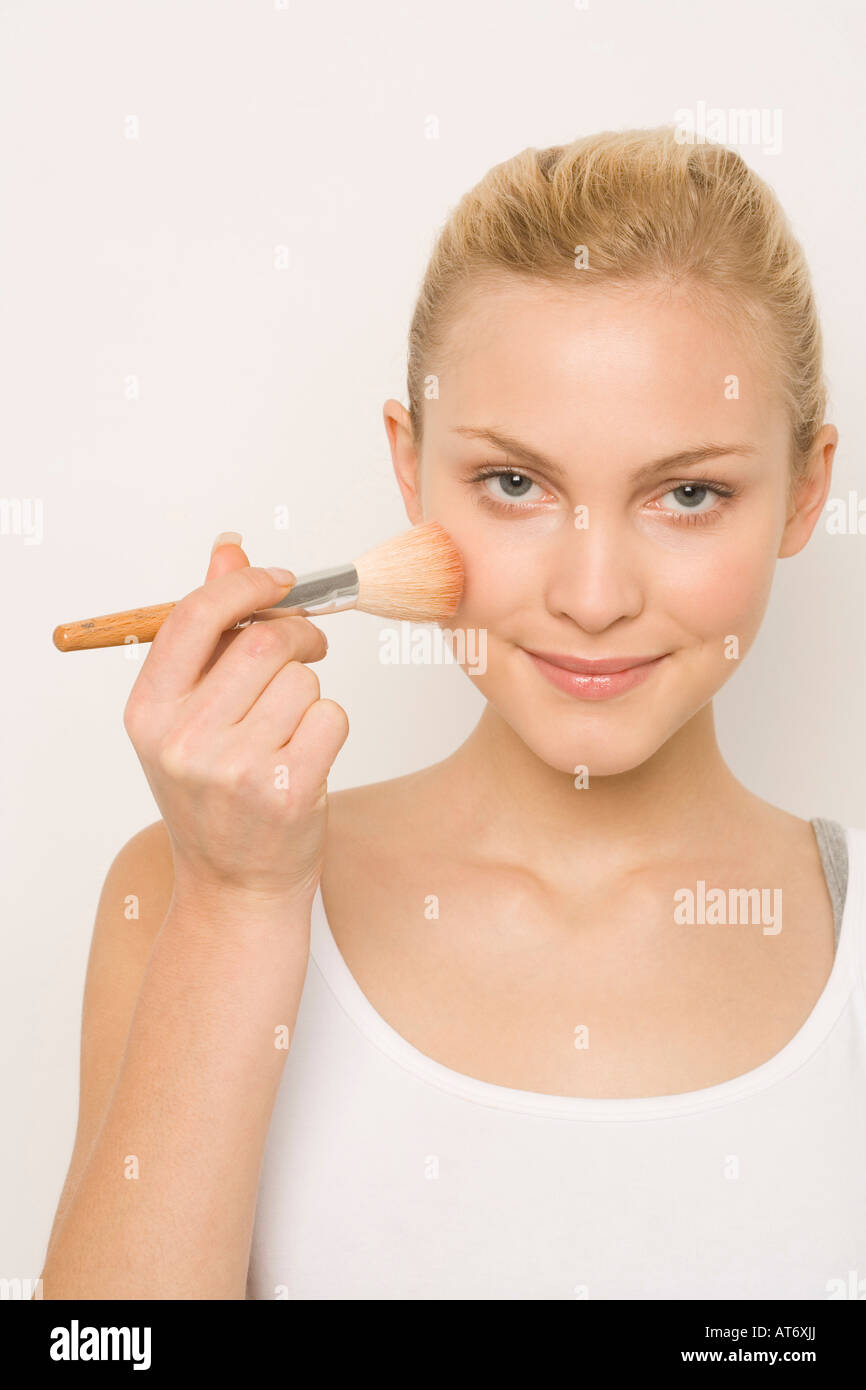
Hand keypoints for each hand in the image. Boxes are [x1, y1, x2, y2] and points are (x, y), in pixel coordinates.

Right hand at [123, 533, 348, 906]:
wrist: (234, 886)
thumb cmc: (216, 792)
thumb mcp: (191, 713)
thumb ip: (209, 629)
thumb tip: (229, 547)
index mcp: (148, 711)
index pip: (197, 616)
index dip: (247, 585)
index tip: (281, 582)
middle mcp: (183, 739)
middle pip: (265, 642)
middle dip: (300, 635)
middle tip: (309, 647)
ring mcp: (233, 767)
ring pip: (304, 680)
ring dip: (311, 692)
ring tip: (290, 728)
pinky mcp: (286, 787)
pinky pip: (331, 715)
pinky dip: (330, 726)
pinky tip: (307, 755)